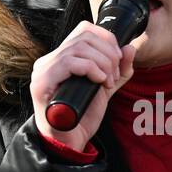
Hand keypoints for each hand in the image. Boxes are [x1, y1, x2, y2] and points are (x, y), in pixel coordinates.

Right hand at [30, 20, 137, 151]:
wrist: (70, 142)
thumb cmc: (83, 116)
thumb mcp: (107, 88)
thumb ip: (119, 70)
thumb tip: (130, 47)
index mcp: (62, 57)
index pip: (84, 30)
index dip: (106, 38)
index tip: (118, 59)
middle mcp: (50, 60)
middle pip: (84, 36)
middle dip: (108, 53)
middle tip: (114, 75)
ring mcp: (43, 70)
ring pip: (78, 48)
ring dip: (102, 63)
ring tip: (108, 81)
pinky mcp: (41, 82)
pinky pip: (69, 62)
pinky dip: (91, 69)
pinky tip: (99, 82)